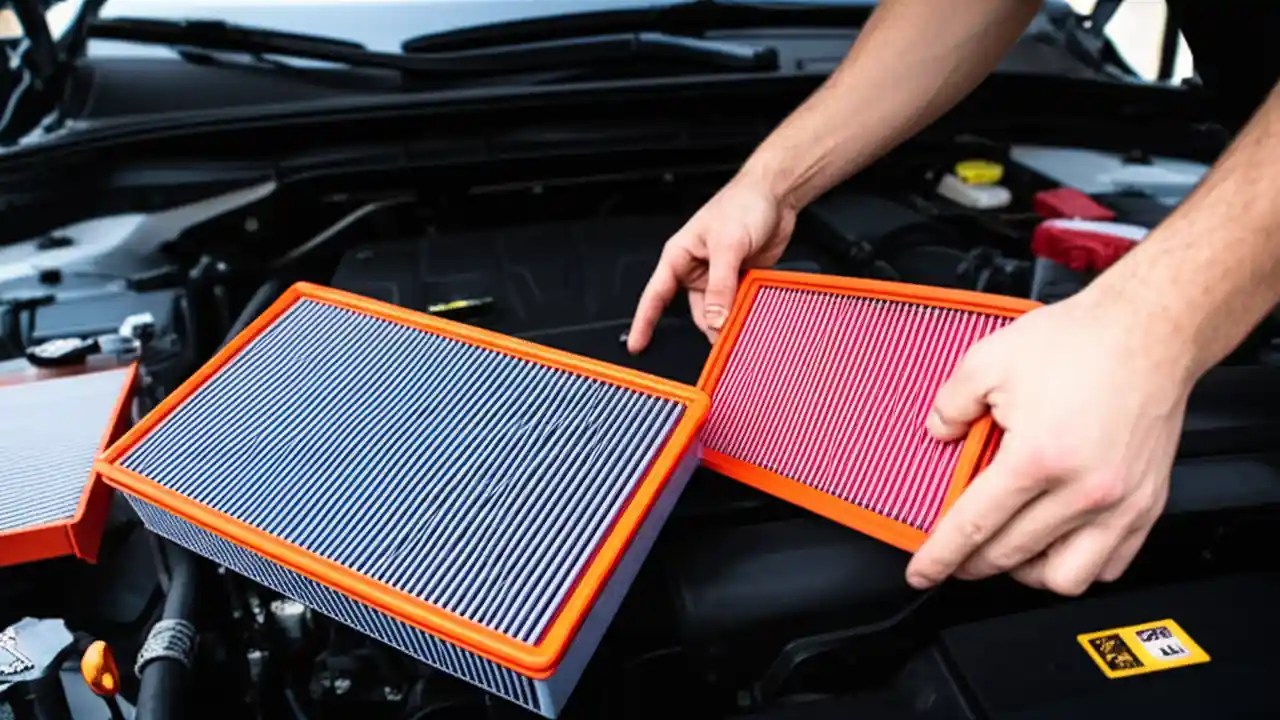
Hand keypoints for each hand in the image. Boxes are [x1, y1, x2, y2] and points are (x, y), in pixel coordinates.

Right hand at [627, 172, 795, 352]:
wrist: (777, 195)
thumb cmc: (743, 203)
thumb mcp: (728, 245)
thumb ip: (720, 285)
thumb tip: (714, 319)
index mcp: (680, 256)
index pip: (655, 295)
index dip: (644, 322)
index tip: (637, 345)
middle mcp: (698, 269)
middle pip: (697, 311)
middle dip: (710, 326)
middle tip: (723, 338)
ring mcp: (721, 277)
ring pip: (721, 312)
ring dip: (732, 319)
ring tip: (744, 321)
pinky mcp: (742, 280)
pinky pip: (741, 305)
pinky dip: (748, 311)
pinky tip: (757, 311)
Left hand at [905, 289, 1193, 595]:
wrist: (1150, 332)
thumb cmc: (1081, 342)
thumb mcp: (990, 360)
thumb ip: (952, 403)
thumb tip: (938, 432)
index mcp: (1037, 458)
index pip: (974, 526)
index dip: (940, 556)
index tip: (922, 573)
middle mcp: (1082, 490)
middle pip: (1011, 555)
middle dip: (972, 564)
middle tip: (956, 556)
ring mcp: (1120, 503)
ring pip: (1065, 578)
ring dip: (1027, 573)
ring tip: (1008, 550)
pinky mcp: (1148, 504)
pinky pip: (1111, 565)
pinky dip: (1078, 565)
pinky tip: (1057, 544)